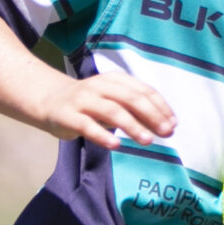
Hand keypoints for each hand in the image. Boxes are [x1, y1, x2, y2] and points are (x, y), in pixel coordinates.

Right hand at [36, 70, 175, 148]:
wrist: (50, 100)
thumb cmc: (90, 103)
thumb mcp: (113, 100)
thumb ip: (135, 110)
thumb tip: (165, 125)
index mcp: (115, 80)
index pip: (143, 90)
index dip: (160, 107)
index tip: (173, 124)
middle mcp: (100, 86)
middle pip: (130, 98)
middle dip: (151, 115)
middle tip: (166, 133)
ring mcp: (83, 100)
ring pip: (112, 111)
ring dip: (132, 126)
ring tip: (148, 141)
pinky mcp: (68, 115)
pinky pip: (87, 125)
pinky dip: (102, 135)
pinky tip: (116, 145)